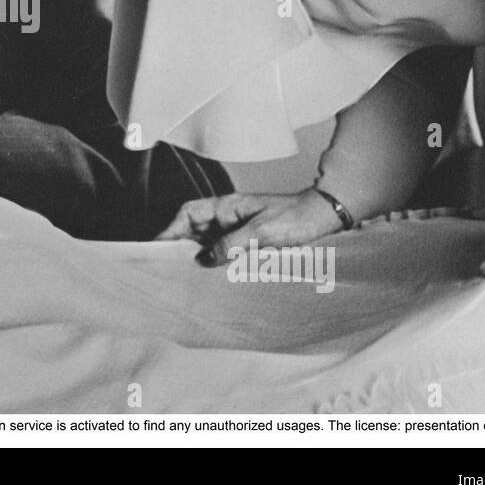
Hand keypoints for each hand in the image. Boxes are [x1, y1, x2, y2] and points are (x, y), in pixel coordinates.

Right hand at [155, 190, 343, 265]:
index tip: (157, 247)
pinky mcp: (249, 243)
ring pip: (207, 243)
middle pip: (193, 230)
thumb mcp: (261, 232)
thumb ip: (231, 245)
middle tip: (168, 269)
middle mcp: (229, 217)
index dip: (170, 229)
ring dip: (198, 258)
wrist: (326, 217)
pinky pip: (224, 253)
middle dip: (180, 247)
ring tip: (187, 277)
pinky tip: (213, 278)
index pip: (188, 213)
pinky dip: (215, 264)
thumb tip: (202, 259)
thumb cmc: (297, 218)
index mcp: (227, 206)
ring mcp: (238, 230)